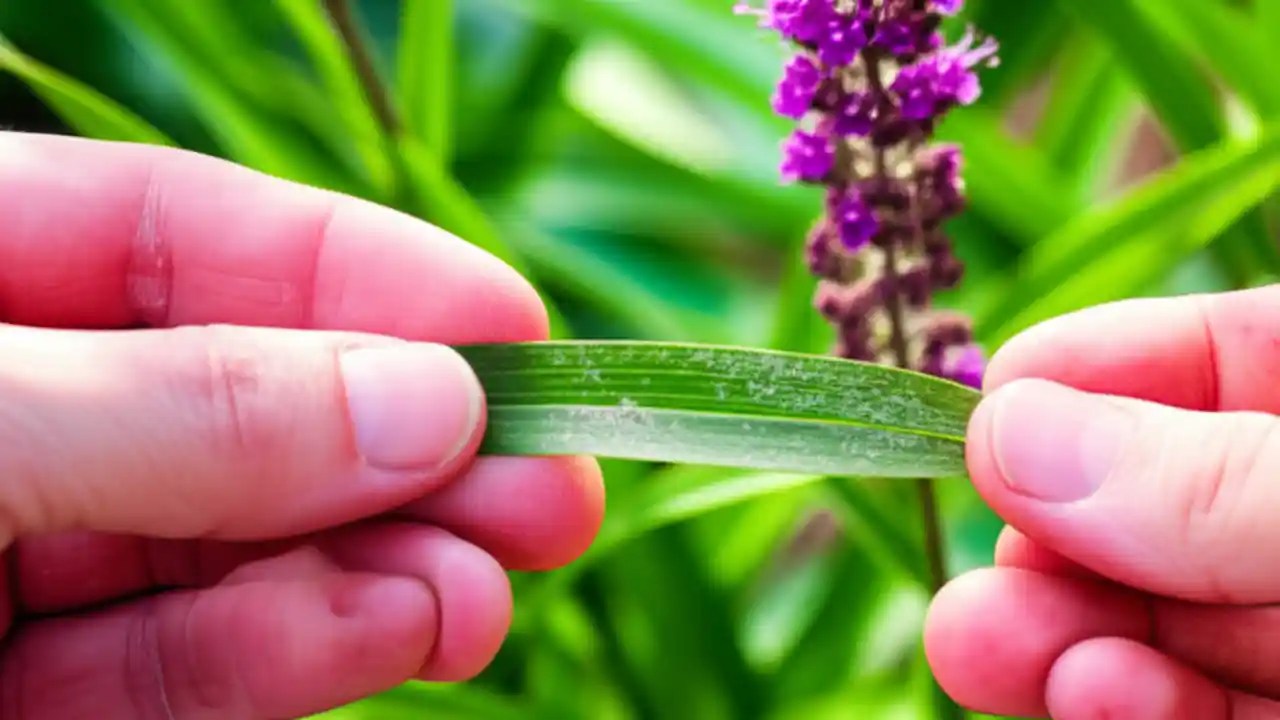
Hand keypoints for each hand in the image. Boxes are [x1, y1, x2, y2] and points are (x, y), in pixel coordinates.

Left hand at [0, 132, 603, 718]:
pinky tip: (390, 632)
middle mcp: (0, 413)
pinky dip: (287, 655)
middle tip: (548, 488)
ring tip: (481, 594)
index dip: (351, 270)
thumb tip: (427, 402)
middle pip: (234, 403)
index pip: (171, 234)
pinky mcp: (11, 698)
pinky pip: (168, 669)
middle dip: (399, 448)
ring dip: (373, 571)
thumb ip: (183, 412)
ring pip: (225, 550)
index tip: (508, 326)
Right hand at [925, 286, 1279, 718]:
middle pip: (1172, 502)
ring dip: (1063, 634)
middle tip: (966, 545)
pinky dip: (1143, 712)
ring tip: (976, 643)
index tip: (997, 389)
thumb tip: (1011, 430)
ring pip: (1177, 624)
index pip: (1236, 352)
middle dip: (1052, 530)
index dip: (1107, 363)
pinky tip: (1088, 694)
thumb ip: (1215, 481)